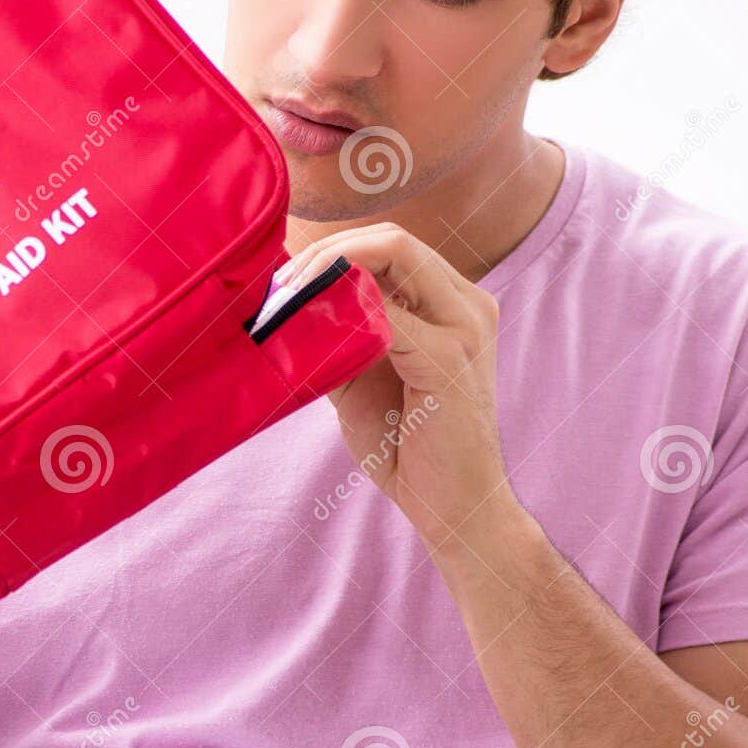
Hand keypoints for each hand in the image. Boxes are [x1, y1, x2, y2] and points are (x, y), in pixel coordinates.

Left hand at [275, 223, 520, 557]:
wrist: (453, 508)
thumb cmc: (407, 446)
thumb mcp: (364, 376)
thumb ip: (340, 334)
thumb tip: (287, 301)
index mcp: (452, 305)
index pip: (391, 247)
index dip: (332, 252)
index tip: (284, 281)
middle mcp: (467, 305)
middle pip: (392, 239)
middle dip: (326, 252)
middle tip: (279, 284)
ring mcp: (465, 327)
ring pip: (393, 254)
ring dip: (329, 270)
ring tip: (287, 299)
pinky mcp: (450, 358)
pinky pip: (387, 311)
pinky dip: (341, 311)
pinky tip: (311, 332)